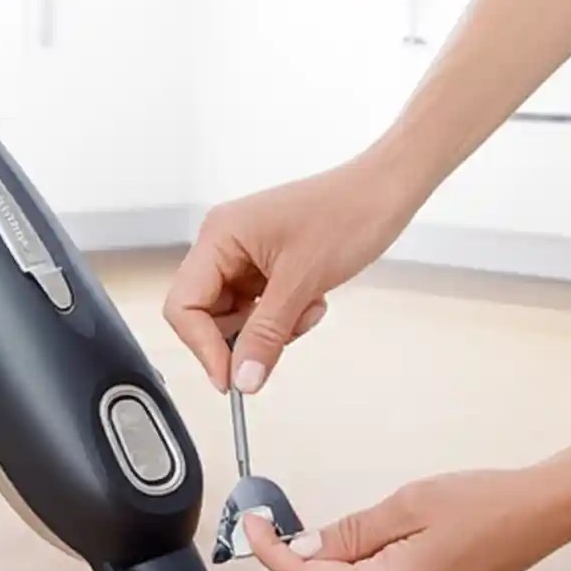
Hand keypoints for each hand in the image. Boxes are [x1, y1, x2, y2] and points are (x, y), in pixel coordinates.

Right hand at [164, 154, 418, 393]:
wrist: (386, 190)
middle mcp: (223, 243)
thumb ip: (266, 334)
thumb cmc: (348, 213)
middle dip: (244, 336)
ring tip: (306, 310)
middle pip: (206, 314)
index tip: (231, 380)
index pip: (184, 305)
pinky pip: (258, 308)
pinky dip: (284, 316)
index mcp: (218, 236)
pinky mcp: (264, 264)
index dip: (203, 347)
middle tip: (277, 345)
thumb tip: (242, 379)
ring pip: (235, 316)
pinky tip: (311, 301)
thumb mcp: (302, 282)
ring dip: (271, 328)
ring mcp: (243, 254)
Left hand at [243, 469, 570, 570]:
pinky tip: (354, 540)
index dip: (272, 555)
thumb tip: (304, 545)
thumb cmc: (485, 502)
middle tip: (269, 521)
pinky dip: (356, 564)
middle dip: (295, 555)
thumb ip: (348, 531)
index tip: (252, 527)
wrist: (542, 510)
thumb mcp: (403, 505)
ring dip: (326, 559)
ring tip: (310, 525)